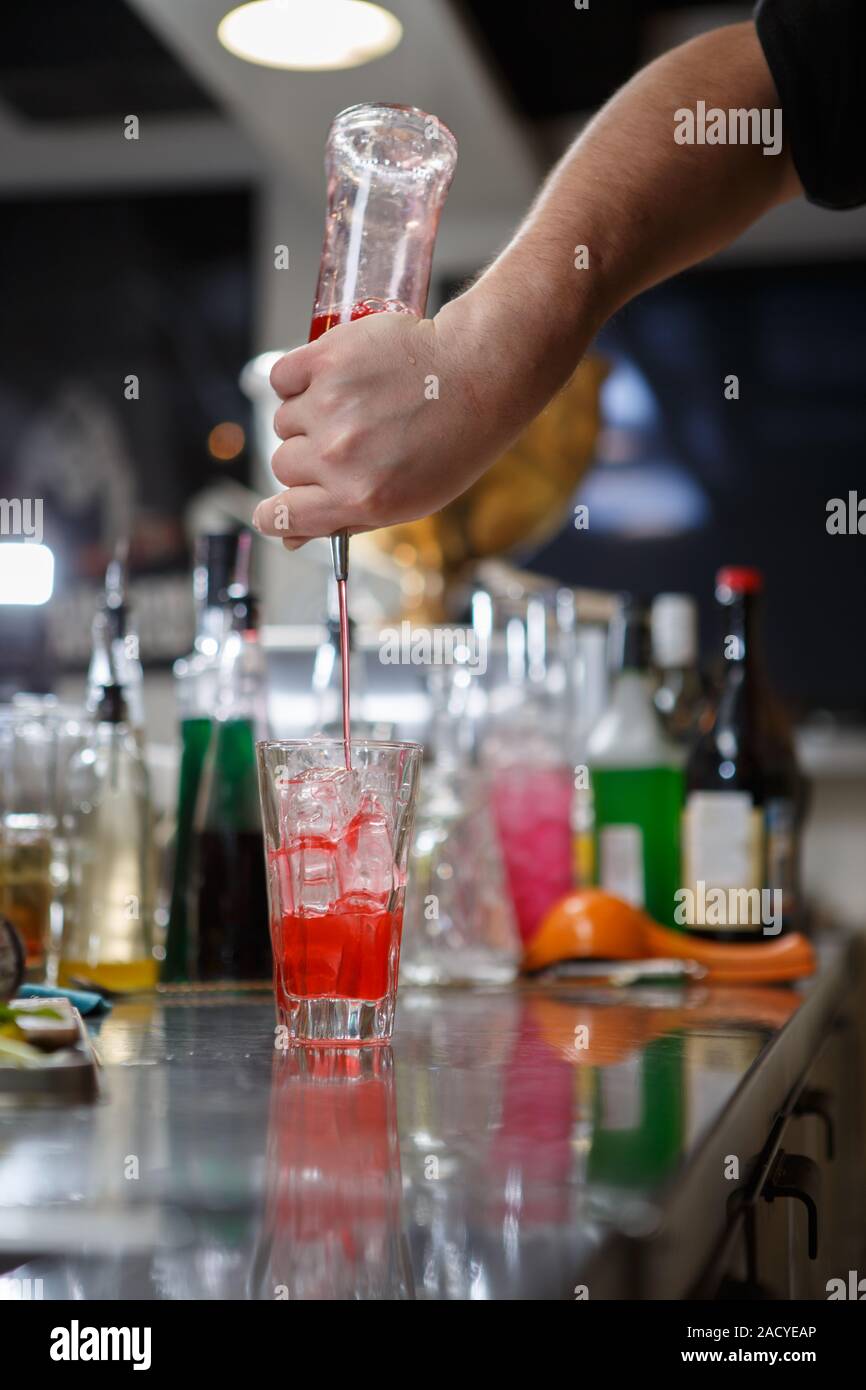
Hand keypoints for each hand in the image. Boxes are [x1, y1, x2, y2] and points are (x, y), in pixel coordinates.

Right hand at [252, 293, 533, 547]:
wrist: (477, 376)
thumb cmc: (450, 444)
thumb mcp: (407, 501)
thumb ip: (344, 519)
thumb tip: (289, 537)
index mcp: (358, 498)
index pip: (278, 516)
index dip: (275, 514)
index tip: (281, 508)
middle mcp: (338, 456)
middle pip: (282, 466)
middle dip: (309, 459)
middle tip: (351, 442)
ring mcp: (328, 405)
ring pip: (283, 422)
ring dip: (308, 416)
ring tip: (355, 407)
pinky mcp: (326, 360)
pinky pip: (282, 379)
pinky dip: (299, 379)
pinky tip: (334, 381)